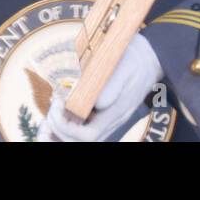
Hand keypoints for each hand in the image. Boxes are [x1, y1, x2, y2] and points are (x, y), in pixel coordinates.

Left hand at [42, 33, 163, 141]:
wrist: (150, 57)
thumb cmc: (135, 59)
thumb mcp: (125, 66)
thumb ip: (112, 85)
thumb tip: (98, 103)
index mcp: (115, 113)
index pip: (88, 136)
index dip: (66, 126)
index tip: (57, 102)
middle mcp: (111, 121)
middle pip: (80, 142)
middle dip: (59, 129)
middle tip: (52, 104)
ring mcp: (107, 119)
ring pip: (80, 139)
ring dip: (60, 132)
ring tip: (49, 115)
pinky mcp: (102, 113)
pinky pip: (82, 129)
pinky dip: (65, 126)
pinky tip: (57, 112)